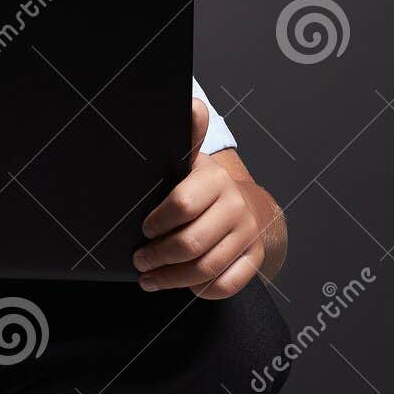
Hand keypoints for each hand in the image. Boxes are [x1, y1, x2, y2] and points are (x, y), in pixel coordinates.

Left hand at [132, 100, 265, 298]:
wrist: (247, 204)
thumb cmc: (204, 186)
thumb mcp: (191, 160)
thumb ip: (187, 135)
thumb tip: (192, 104)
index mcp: (214, 179)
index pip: (183, 204)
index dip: (158, 222)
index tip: (143, 230)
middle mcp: (235, 206)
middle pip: (191, 243)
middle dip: (158, 256)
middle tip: (139, 261)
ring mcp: (247, 235)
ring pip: (206, 269)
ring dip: (172, 278)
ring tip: (150, 278)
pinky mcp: (254, 259)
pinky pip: (225, 284)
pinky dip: (200, 289)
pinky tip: (182, 284)